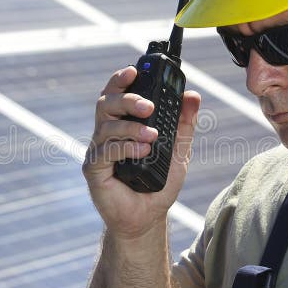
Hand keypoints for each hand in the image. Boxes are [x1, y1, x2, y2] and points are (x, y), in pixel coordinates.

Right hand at [83, 66, 200, 238]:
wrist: (147, 218)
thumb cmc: (158, 184)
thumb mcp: (178, 150)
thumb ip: (183, 124)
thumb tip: (193, 96)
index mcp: (122, 124)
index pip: (116, 94)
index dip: (121, 79)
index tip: (134, 70)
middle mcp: (106, 134)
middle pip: (106, 104)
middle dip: (126, 99)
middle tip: (148, 106)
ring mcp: (98, 151)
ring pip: (106, 126)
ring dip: (131, 127)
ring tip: (152, 136)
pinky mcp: (94, 170)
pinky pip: (105, 151)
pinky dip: (125, 147)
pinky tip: (142, 150)